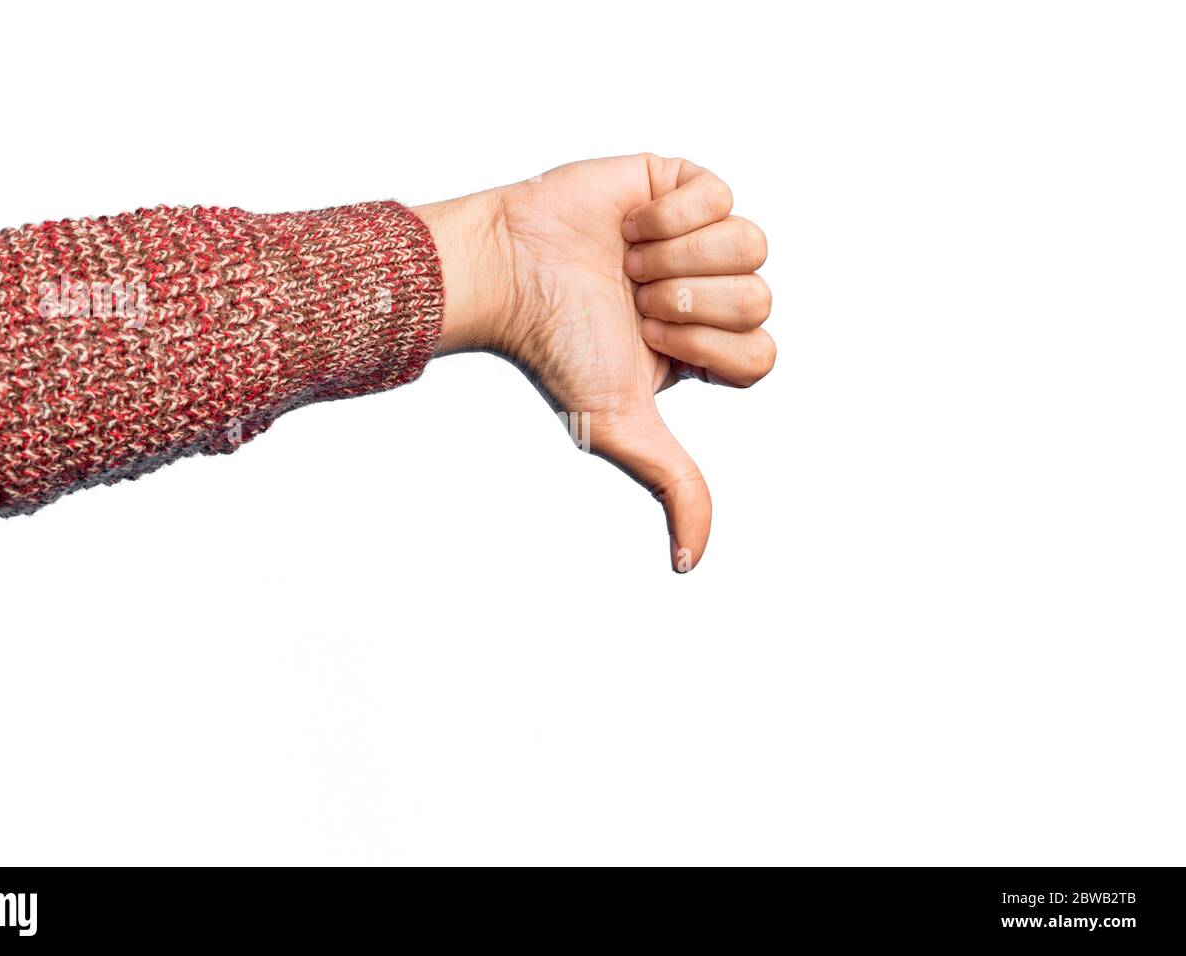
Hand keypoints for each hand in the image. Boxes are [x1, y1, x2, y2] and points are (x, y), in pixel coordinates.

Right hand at [414, 154, 773, 571]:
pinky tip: (629, 227)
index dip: (705, 349)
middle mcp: (708, 295)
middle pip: (760, 299)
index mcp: (703, 350)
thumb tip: (690, 565)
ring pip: (752, 244)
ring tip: (629, 263)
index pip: (760, 355)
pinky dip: (671, 215)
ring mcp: (699, 237)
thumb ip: (673, 486)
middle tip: (631, 301)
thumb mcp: (618, 426)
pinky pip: (721, 193)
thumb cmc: (555, 349)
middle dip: (687, 304)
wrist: (509, 272)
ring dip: (680, 259)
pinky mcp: (681, 184)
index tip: (645, 342)